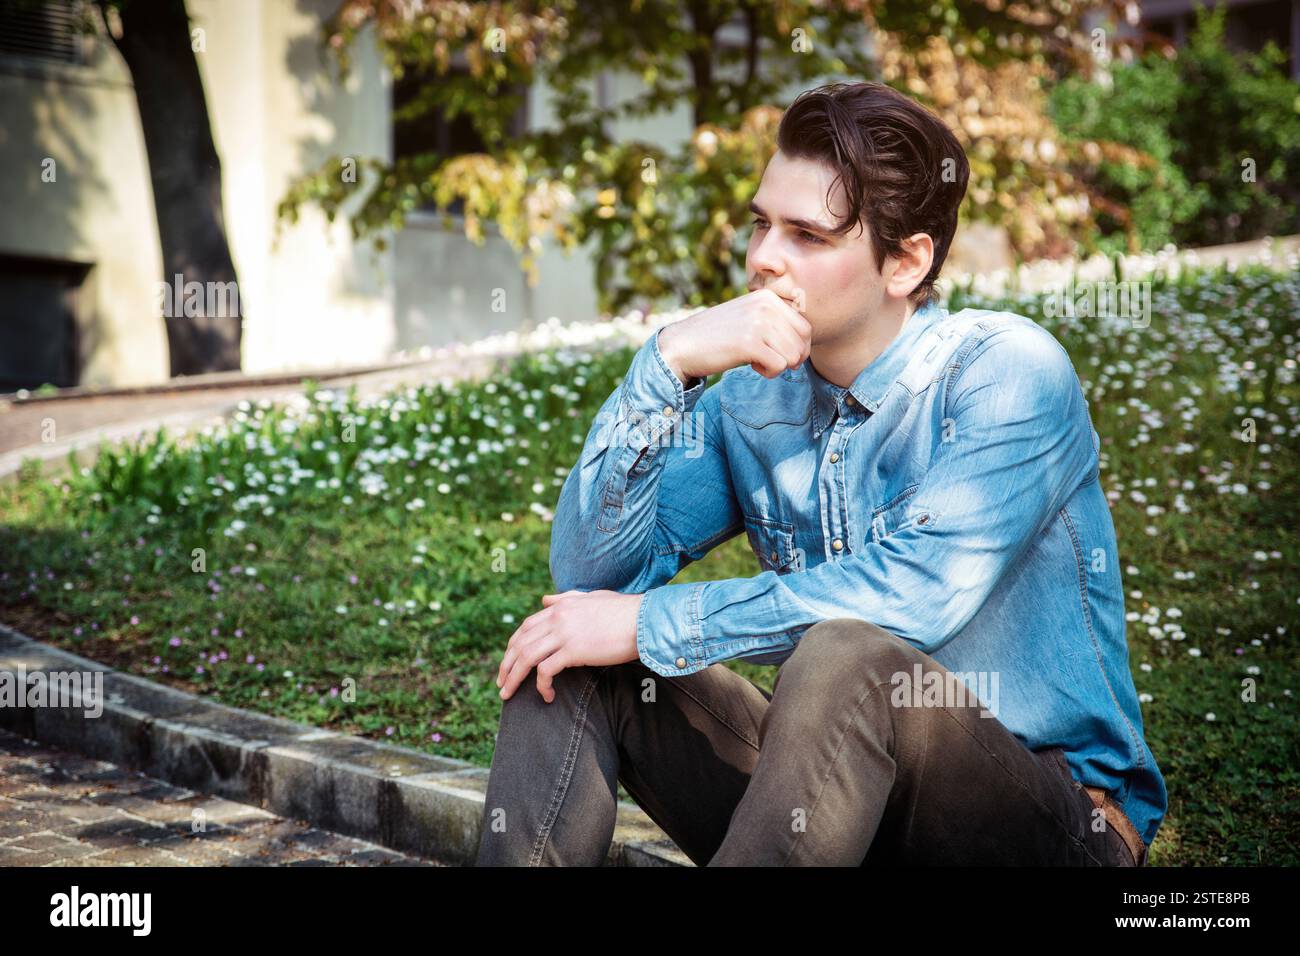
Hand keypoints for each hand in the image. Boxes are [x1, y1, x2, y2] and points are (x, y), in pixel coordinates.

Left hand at [495, 590, 643, 702]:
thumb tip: (545, 599)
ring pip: (526, 657)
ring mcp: (564, 633)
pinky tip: (547, 696)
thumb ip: (566, 598)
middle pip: (520, 642)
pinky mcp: (574, 650)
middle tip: (501, 683)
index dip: (513, 646)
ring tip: (508, 694)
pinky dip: (541, 685)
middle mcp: (557, 617)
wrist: (644, 619)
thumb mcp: (592, 598)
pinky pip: (546, 670)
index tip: (508, 662)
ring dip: (514, 678)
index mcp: (560, 606)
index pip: (526, 626)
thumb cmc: (624, 611)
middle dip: (506, 665)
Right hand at [658, 287, 811, 381]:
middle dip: (791, 359)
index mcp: (768, 297)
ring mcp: (758, 323)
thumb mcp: (749, 317)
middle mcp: (766, 306)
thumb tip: (805, 346)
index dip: (799, 348)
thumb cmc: (717, 336)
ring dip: (778, 366)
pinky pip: (780, 365)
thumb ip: (775, 322)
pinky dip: (769, 373)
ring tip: (757, 361)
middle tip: (768, 360)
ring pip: (794, 356)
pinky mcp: (750, 343)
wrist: (683, 344)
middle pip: (803, 344)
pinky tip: (752, 366)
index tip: (780, 355)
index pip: (806, 328)